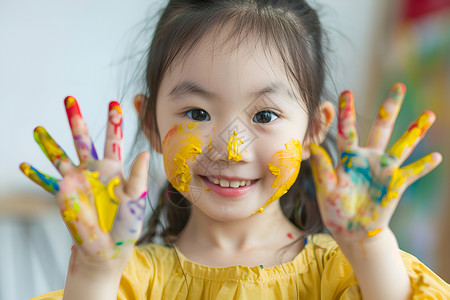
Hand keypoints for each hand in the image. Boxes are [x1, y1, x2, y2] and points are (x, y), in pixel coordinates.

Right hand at [20, 97, 148, 263]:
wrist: (106, 254)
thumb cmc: (125, 230)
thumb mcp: (136, 203)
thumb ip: (138, 178)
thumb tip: (144, 152)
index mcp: (114, 171)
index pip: (114, 142)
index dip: (114, 122)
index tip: (114, 102)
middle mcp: (93, 172)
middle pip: (83, 140)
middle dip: (76, 120)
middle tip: (69, 99)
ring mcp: (77, 184)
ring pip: (60, 157)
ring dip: (49, 144)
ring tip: (37, 129)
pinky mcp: (64, 199)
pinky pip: (47, 185)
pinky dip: (36, 175)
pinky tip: (23, 164)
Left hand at [310, 83, 441, 241]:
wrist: (351, 229)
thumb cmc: (335, 208)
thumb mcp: (326, 189)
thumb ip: (322, 169)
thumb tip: (311, 147)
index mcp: (348, 157)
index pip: (347, 130)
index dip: (347, 112)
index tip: (347, 92)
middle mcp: (368, 158)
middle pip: (380, 128)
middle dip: (390, 108)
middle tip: (399, 87)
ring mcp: (384, 170)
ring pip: (401, 146)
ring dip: (415, 131)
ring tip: (429, 114)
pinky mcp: (395, 184)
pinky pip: (412, 173)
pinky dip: (423, 166)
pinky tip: (437, 157)